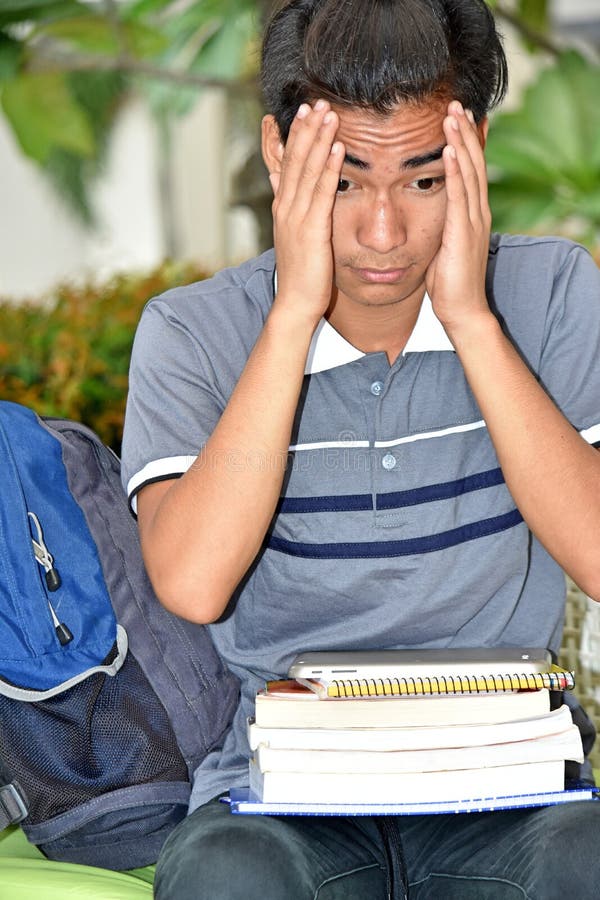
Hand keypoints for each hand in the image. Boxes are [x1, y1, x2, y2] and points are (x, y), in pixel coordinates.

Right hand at [269, 100, 344, 326]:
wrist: (295, 305)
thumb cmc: (302, 276)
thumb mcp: (296, 238)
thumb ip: (296, 212)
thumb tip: (290, 190)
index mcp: (284, 209)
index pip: (286, 164)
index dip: (294, 137)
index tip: (303, 113)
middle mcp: (286, 208)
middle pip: (294, 160)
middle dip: (305, 129)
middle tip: (315, 100)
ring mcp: (296, 219)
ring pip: (307, 170)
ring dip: (318, 139)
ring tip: (329, 113)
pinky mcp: (311, 231)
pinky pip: (322, 194)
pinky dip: (330, 168)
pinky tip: (339, 148)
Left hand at [426, 101, 492, 338]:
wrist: (461, 312)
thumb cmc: (448, 284)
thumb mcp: (440, 246)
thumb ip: (436, 225)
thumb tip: (420, 212)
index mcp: (470, 214)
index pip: (470, 170)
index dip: (466, 142)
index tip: (456, 117)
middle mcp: (477, 212)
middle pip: (475, 162)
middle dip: (466, 131)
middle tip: (456, 101)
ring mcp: (474, 221)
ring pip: (470, 172)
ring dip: (462, 141)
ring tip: (453, 113)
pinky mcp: (464, 232)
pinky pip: (460, 195)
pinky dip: (457, 171)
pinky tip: (450, 150)